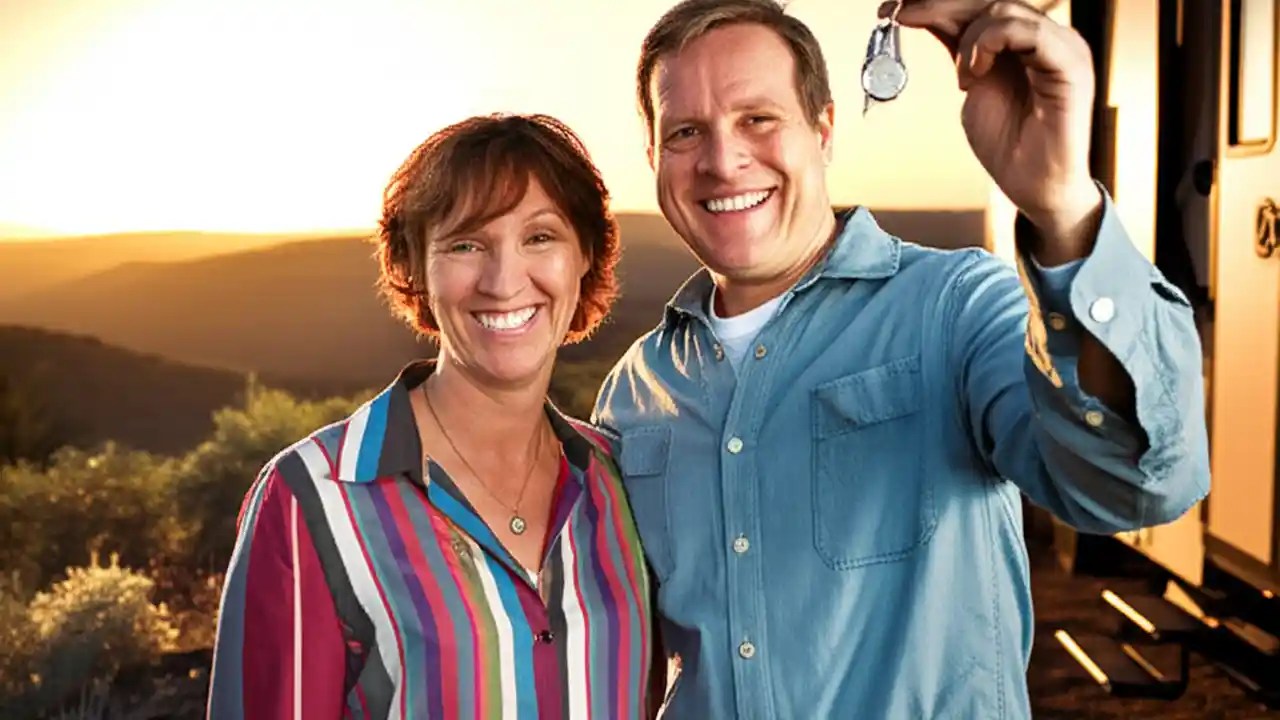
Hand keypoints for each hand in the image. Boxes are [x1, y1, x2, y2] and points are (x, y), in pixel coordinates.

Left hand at [881, 0, 1102, 257]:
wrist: (1036, 189)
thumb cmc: (1009, 146)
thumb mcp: (972, 85)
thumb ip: (959, 49)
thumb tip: (919, 15)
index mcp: (1024, 38)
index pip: (978, 3)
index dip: (935, 3)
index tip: (891, 10)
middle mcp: (1046, 34)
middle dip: (938, 5)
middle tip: (898, 15)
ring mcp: (1061, 45)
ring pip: (1003, 8)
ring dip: (968, 38)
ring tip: (963, 78)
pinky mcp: (1069, 64)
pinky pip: (1027, 31)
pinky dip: (989, 44)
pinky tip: (974, 74)